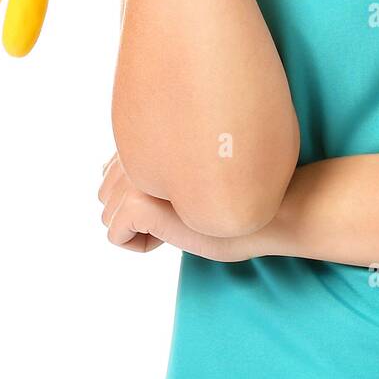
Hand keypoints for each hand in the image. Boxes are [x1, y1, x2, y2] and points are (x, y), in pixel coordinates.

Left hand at [97, 153, 272, 262]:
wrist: (272, 209)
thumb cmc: (237, 197)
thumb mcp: (191, 175)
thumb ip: (161, 162)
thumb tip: (111, 169)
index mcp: (154, 134)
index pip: (113, 167)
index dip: (144, 194)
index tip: (180, 197)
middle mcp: (141, 147)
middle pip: (106, 193)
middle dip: (135, 210)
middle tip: (181, 209)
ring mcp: (140, 173)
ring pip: (109, 214)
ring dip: (139, 227)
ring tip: (180, 218)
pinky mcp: (141, 201)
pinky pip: (116, 234)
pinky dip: (141, 244)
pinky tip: (173, 233)